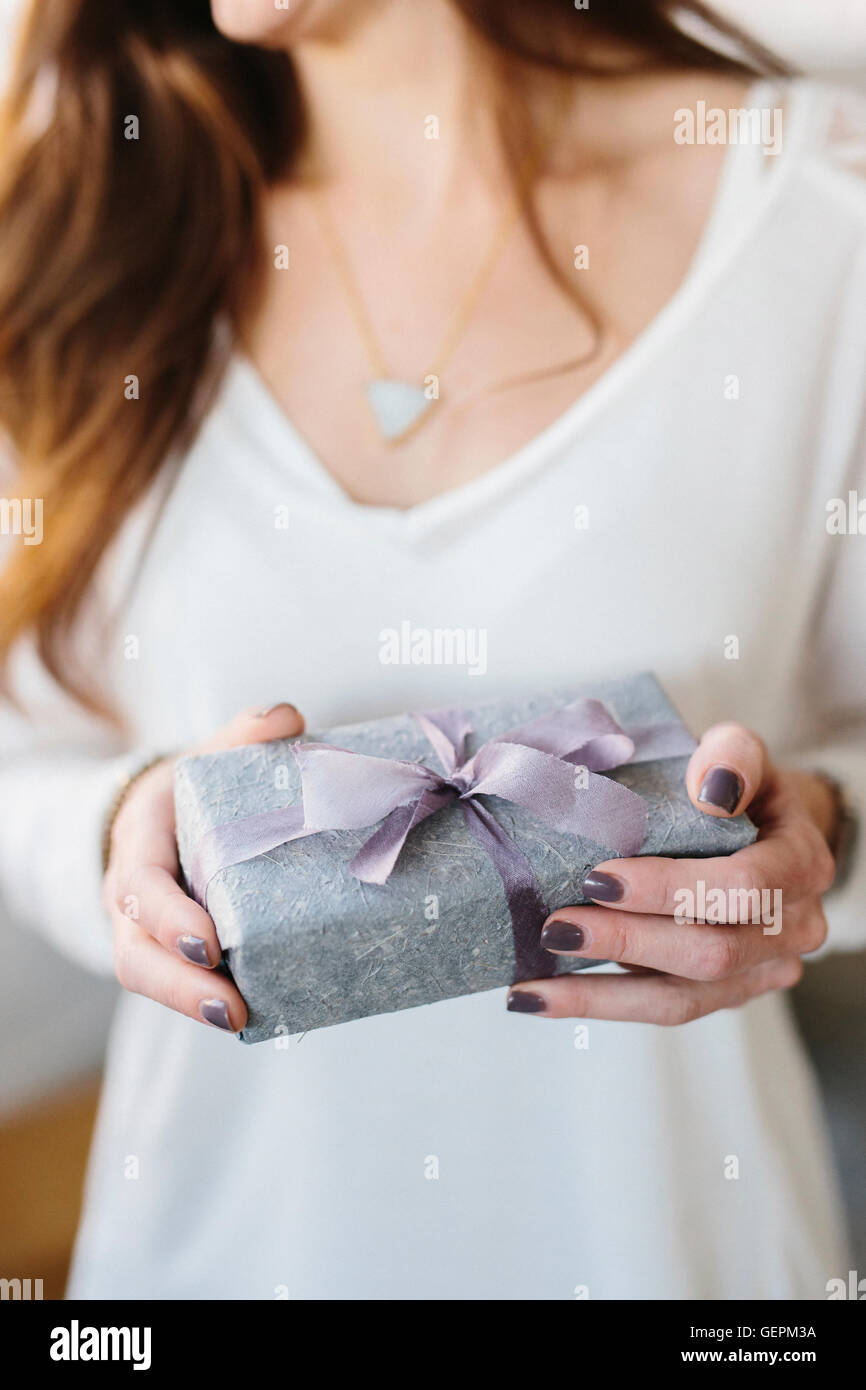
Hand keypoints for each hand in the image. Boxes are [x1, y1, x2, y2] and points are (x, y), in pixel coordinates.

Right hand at [103, 704, 304, 1032]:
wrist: (163, 816)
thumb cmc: (190, 790)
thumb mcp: (208, 757)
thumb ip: (243, 735)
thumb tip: (287, 720)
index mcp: (141, 843)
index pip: (142, 888)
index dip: (171, 919)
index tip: (211, 943)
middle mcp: (132, 899)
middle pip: (137, 955)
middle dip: (179, 986)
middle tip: (233, 1006)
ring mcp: (147, 933)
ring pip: (152, 978)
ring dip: (193, 1006)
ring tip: (244, 1020)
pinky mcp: (174, 955)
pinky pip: (182, 984)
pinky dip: (211, 1002)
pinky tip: (262, 1013)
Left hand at [507, 723, 837, 1024]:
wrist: (753, 824)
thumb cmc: (732, 784)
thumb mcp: (737, 750)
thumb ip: (731, 757)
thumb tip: (711, 791)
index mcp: (802, 865)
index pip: (744, 887)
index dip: (671, 888)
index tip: (599, 879)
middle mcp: (794, 929)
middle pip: (712, 953)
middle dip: (627, 941)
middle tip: (555, 926)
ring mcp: (761, 971)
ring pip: (682, 999)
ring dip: (601, 994)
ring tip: (533, 984)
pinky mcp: (723, 994)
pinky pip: (663, 1009)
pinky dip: (599, 1005)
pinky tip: (540, 997)